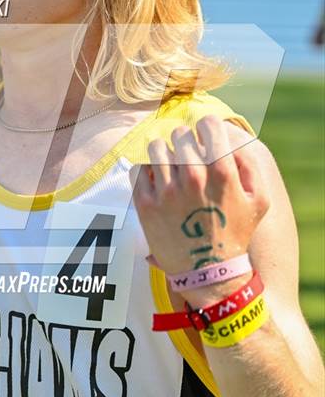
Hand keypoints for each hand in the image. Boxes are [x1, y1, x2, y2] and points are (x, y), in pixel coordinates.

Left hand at [132, 115, 268, 304]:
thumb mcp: (258, 200)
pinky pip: (138, 169)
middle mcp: (192, 177)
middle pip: (180, 134)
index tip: (204, 139)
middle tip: (187, 157)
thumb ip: (248, 164)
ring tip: (169, 167)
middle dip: (185, 142)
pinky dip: (146, 171)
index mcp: (221, 172)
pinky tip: (156, 181)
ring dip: (163, 153)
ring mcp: (166, 191)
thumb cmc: (235, 233)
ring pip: (156, 147)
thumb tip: (229, 141)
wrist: (208, 272)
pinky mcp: (145, 204)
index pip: (207, 124)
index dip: (206, 128)